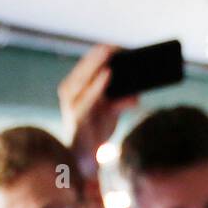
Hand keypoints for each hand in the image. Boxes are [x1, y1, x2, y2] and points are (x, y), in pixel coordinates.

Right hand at [58, 44, 139, 173]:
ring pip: (84, 77)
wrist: (85, 160)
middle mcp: (70, 91)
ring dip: (99, 63)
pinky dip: (98, 84)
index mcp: (76, 86)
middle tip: (121, 46)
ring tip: (113, 52)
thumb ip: (122, 101)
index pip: (88, 62)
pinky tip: (109, 73)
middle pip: (86, 65)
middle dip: (103, 54)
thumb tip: (137, 94)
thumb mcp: (111, 113)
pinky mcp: (76, 116)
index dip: (104, 51)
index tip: (122, 46)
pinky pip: (88, 96)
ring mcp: (71, 103)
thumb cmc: (96, 132)